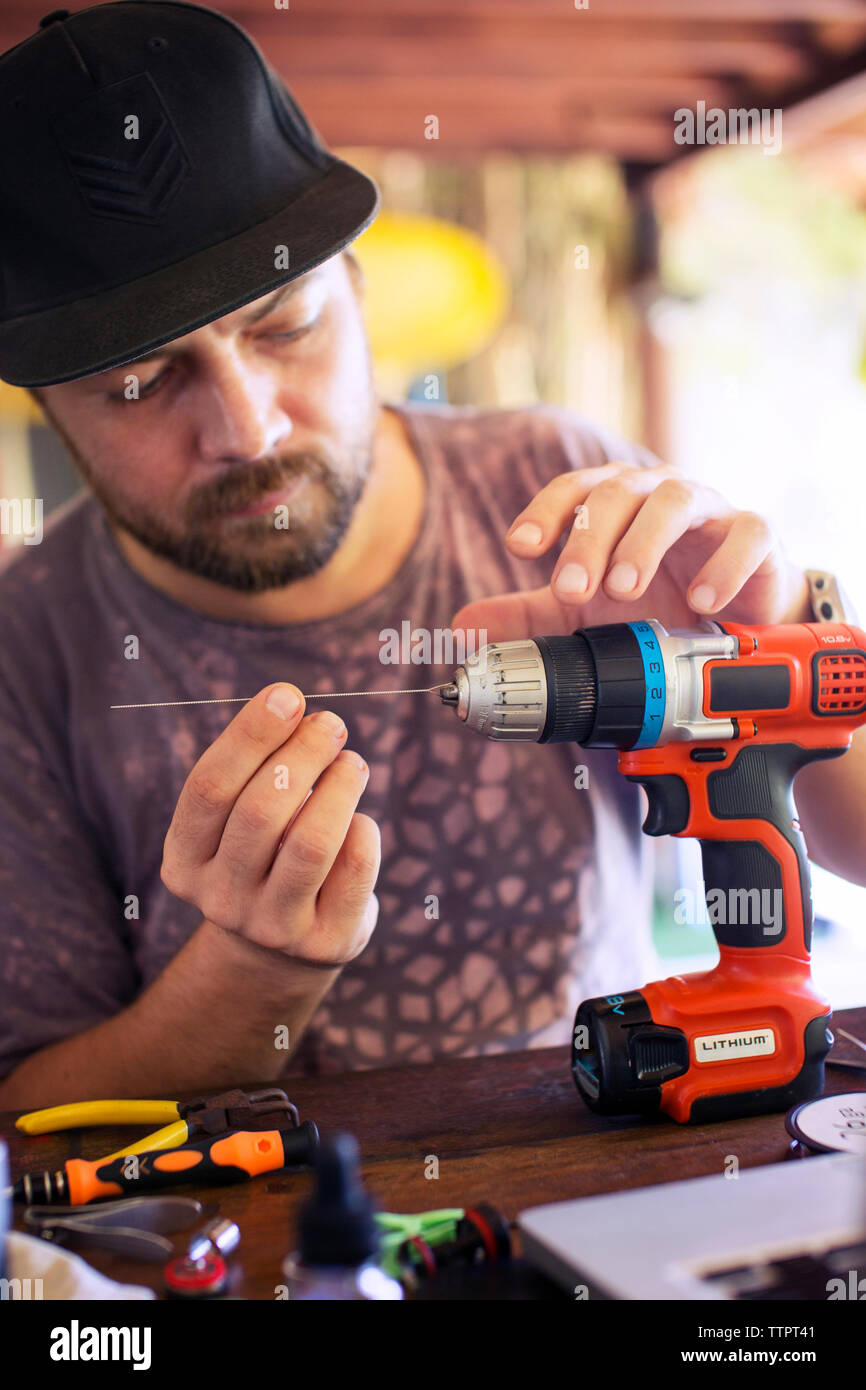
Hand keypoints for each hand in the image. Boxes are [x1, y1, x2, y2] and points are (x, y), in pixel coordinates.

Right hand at [161, 685, 379, 965]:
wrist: (277, 950)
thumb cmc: (262, 855)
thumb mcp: (240, 817)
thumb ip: (257, 766)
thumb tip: (291, 705)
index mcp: (185, 859)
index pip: (209, 788)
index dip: (249, 736)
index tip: (287, 695)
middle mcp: (220, 898)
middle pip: (260, 812)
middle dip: (303, 754)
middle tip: (331, 725)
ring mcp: (272, 927)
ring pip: (310, 844)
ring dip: (339, 788)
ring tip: (352, 763)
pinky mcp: (323, 942)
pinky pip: (352, 872)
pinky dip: (363, 832)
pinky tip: (359, 819)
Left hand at [451, 460, 809, 641]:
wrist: (735, 615)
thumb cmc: (657, 597)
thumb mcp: (587, 610)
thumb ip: (529, 615)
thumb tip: (463, 626)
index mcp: (614, 502)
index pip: (574, 489)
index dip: (545, 512)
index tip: (519, 547)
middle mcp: (657, 493)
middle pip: (618, 492)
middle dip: (589, 540)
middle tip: (572, 590)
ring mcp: (710, 509)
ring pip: (676, 500)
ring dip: (644, 543)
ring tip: (624, 589)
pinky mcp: (757, 535)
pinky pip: (746, 533)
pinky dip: (724, 565)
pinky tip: (702, 601)